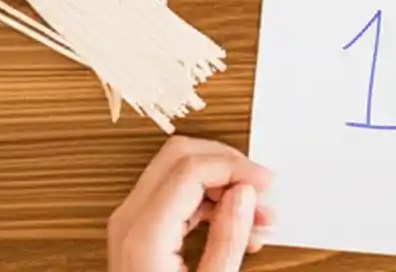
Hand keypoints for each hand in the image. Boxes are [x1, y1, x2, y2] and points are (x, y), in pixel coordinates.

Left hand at [108, 136, 272, 271]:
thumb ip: (229, 239)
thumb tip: (244, 194)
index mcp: (145, 235)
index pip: (191, 170)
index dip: (235, 168)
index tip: (265, 184)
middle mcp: (130, 220)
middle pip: (179, 156)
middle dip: (227, 165)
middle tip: (261, 189)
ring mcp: (130, 222)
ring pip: (178, 171)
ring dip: (221, 183)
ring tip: (257, 216)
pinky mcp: (138, 230)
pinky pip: (175, 195)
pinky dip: (208, 200)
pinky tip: (236, 225)